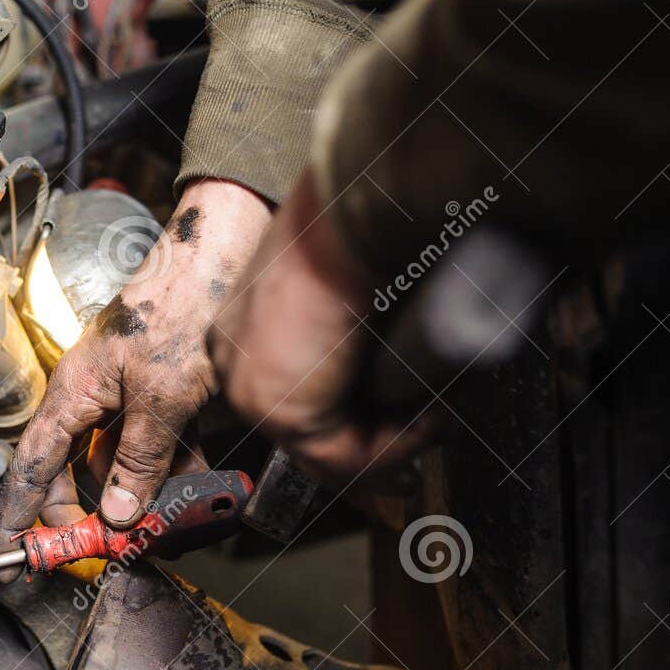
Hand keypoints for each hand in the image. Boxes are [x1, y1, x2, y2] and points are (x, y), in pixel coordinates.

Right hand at [0, 179, 272, 573]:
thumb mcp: (161, 398)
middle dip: (94, 512)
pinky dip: (173, 468)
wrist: (218, 262)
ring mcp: (125, 397)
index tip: (11, 556)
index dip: (18, 515)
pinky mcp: (159, 395)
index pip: (33, 468)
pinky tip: (198, 483)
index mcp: (72, 395)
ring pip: (122, 462)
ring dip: (144, 494)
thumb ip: (139, 460)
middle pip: (76, 472)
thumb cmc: (178, 311)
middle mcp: (91, 399)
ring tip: (171, 520)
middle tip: (111, 548)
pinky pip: (156, 445)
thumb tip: (120, 516)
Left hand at [210, 167, 438, 487]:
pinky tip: (429, 417)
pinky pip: (345, 457)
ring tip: (435, 418)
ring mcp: (251, 389)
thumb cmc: (359, 232)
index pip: (289, 399)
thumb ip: (351, 337)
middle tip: (414, 456)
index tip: (391, 436)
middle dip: (368, 453)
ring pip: (327, 454)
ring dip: (392, 448)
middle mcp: (235, 361)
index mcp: (242, 330)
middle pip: (303, 435)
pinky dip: (396, 448)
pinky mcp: (283, 409)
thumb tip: (386, 373)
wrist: (352, 212)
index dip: (345, 426)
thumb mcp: (347, 289)